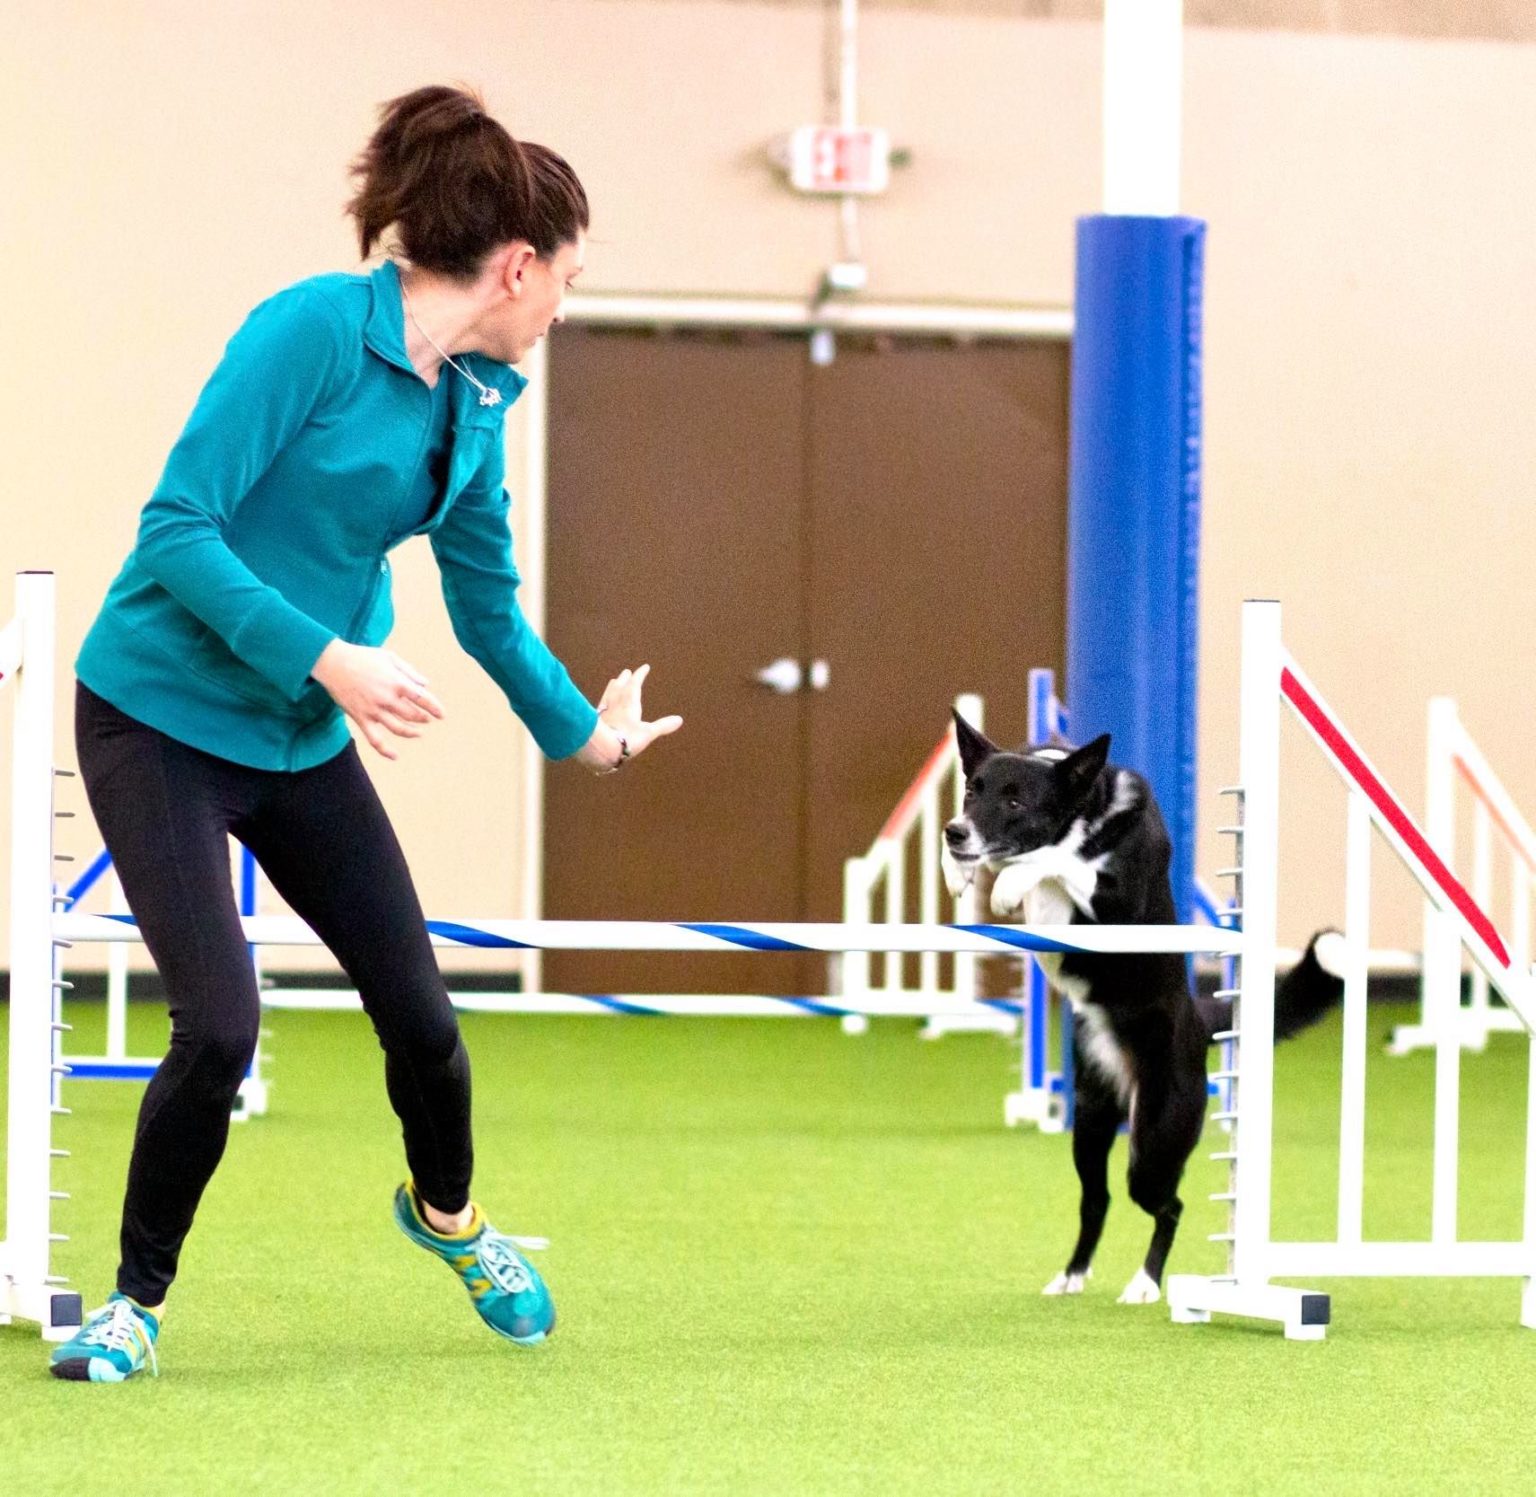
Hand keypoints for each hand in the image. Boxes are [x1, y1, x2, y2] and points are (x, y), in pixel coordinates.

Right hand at [311, 639, 444, 760]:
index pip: (423, 699)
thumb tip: (425, 684)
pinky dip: (385, 750)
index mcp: (397, 682)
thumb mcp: (389, 657)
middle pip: (413, 715)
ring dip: (412, 732)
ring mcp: (374, 710)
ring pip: (399, 728)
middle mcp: (387, 698)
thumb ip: (409, 671)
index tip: (441, 715)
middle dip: (424, 718)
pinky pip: (375, 739)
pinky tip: (395, 756)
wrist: (333, 663)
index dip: (435, 708)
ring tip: (419, 733)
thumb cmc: (362, 657)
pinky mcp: (361, 718)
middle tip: (428, 719)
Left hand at [576, 663, 682, 773]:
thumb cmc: (627, 740)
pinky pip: (600, 705)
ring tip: (614, 681)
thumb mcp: (648, 733)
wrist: (601, 748)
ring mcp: (604, 710)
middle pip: (620, 685)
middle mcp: (616, 702)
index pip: (635, 683)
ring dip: (613, 686)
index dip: (640, 674)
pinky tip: (602, 704)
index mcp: (629, 702)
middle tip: (627, 672)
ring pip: (609, 693)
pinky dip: (604, 700)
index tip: (645, 667)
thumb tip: (679, 720)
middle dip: (625, 678)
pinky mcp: (596, 720)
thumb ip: (663, 726)